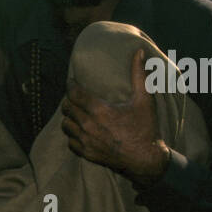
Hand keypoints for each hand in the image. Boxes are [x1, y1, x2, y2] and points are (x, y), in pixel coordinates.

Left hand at [60, 47, 168, 183]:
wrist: (145, 159)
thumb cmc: (145, 128)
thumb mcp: (145, 100)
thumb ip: (139, 74)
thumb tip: (139, 52)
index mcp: (99, 110)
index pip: (74, 94)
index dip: (70, 85)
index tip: (71, 81)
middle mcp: (88, 125)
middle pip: (67, 108)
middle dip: (69, 100)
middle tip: (75, 97)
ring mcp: (86, 141)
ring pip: (65, 125)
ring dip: (69, 117)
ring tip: (76, 113)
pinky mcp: (86, 153)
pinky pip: (70, 142)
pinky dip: (72, 135)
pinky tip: (80, 130)